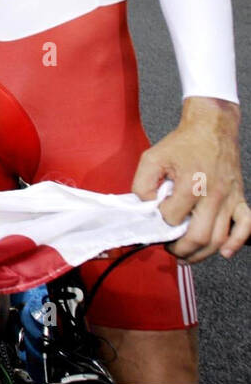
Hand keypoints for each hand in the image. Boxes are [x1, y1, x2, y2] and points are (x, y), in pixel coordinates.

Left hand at [133, 97, 248, 262]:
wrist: (211, 128)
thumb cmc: (182, 144)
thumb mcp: (152, 158)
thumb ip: (142, 184)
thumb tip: (147, 207)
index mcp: (191, 184)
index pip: (173, 218)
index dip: (160, 224)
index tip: (155, 222)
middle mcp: (213, 194)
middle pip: (199, 237)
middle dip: (180, 249)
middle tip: (168, 248)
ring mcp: (229, 199)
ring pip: (220, 238)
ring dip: (202, 253)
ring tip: (185, 254)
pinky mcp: (240, 199)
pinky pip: (246, 225)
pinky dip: (237, 242)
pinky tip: (224, 251)